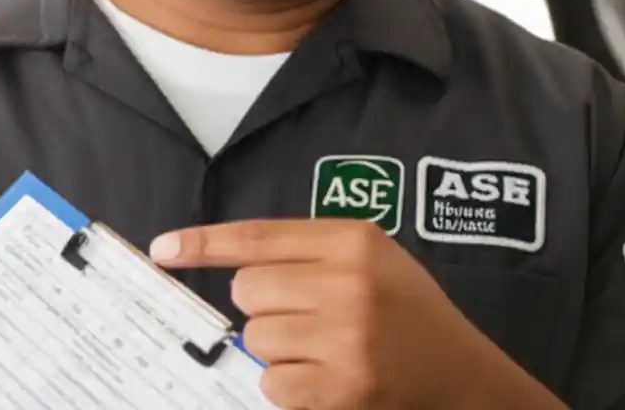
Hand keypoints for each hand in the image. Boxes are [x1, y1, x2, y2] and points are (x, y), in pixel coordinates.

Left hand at [150, 220, 563, 409]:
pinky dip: (291, 386)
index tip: (162, 250)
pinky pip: (273, 383)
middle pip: (247, 291)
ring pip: (256, 339)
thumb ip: (302, 252)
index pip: (258, 237)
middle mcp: (349, 283)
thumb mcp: (366, 257)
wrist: (462, 371)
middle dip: (265, 307)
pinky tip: (328, 377)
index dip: (204, 243)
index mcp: (353, 240)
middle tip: (310, 316)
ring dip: (279, 349)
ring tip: (326, 348)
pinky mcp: (344, 387)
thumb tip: (224, 268)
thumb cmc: (402, 308)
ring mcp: (347, 338)